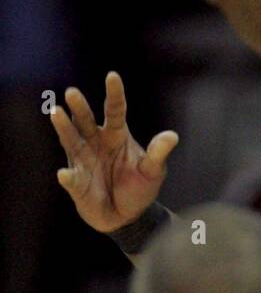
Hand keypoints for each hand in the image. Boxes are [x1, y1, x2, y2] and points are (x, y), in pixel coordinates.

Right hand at [49, 71, 177, 232]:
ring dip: (64, 127)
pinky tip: (65, 174)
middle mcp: (96, 143)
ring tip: (56, 112)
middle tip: (71, 92)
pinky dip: (69, 177)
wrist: (128, 216)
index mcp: (117, 135)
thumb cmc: (140, 188)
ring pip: (71, 140)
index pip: (115, 110)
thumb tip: (172, 136)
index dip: (114, 94)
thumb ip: (159, 153)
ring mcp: (83, 160)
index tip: (112, 76)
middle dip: (79, 107)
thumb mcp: (153, 171)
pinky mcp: (76, 182)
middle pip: (86, 121)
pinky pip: (72, 178)